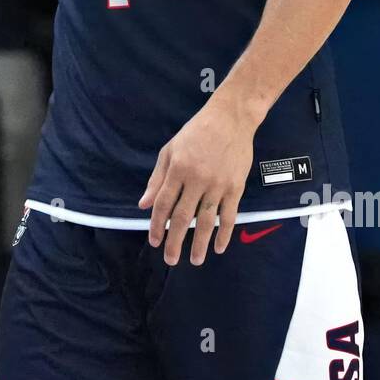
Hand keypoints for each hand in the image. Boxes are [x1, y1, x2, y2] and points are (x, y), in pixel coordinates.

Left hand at [138, 93, 257, 266]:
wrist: (230, 119)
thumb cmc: (196, 133)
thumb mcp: (170, 150)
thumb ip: (157, 179)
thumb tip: (143, 205)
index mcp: (177, 169)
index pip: (163, 204)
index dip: (156, 225)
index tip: (154, 242)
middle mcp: (196, 179)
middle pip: (183, 217)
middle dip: (175, 241)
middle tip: (170, 260)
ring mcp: (218, 184)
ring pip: (207, 221)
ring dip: (199, 243)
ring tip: (194, 260)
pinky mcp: (236, 187)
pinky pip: (229, 215)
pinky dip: (224, 234)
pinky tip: (219, 247)